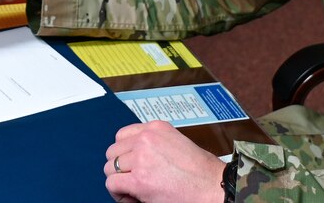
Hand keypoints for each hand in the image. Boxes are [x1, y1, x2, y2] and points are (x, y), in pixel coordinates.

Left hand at [104, 121, 224, 202]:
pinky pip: (112, 184)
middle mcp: (146, 139)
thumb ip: (154, 144)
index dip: (125, 153)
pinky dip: (118, 193)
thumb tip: (133, 157)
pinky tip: (132, 197)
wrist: (212, 186)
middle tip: (131, 180)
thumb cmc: (201, 171)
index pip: (122, 136)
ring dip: (118, 180)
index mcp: (156, 128)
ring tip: (132, 190)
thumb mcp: (176, 143)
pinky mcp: (139, 179)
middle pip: (113, 152)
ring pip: (110, 168)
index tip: (130, 164)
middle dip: (120, 168)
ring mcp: (141, 158)